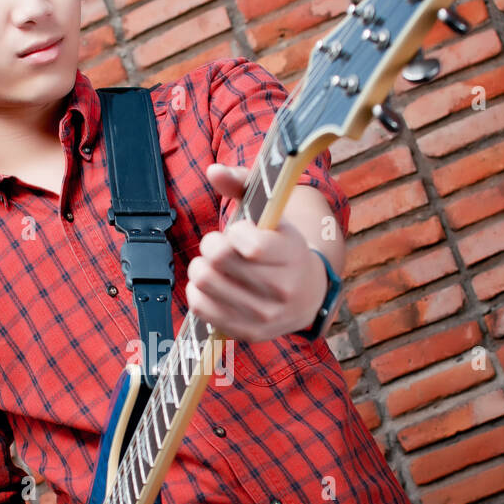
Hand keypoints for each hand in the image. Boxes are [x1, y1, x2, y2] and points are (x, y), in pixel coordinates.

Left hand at [188, 164, 327, 341]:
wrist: (307, 296)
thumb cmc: (281, 247)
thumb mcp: (271, 213)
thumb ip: (242, 184)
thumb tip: (213, 170)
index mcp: (292, 254)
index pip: (249, 245)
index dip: (234, 233)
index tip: (240, 232)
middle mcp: (282, 288)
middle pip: (218, 261)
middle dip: (210, 246)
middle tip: (217, 246)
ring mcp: (265, 315)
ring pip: (205, 283)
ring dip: (199, 268)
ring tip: (211, 266)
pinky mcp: (248, 333)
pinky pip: (201, 308)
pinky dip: (197, 292)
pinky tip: (209, 285)